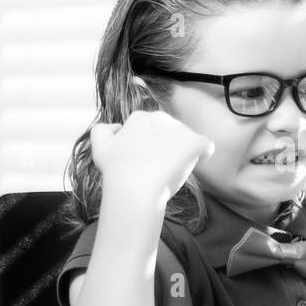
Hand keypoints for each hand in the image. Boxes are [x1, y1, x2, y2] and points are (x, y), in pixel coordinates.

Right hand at [91, 111, 213, 207]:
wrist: (134, 188)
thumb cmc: (116, 173)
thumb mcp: (99, 148)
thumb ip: (103, 131)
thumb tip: (116, 126)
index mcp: (139, 117)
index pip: (152, 130)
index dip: (151, 147)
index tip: (146, 162)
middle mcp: (159, 117)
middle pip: (171, 133)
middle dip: (168, 147)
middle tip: (159, 169)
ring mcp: (178, 129)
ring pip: (187, 139)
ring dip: (183, 153)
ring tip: (172, 171)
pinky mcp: (194, 142)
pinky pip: (206, 146)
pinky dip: (203, 155)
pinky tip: (197, 163)